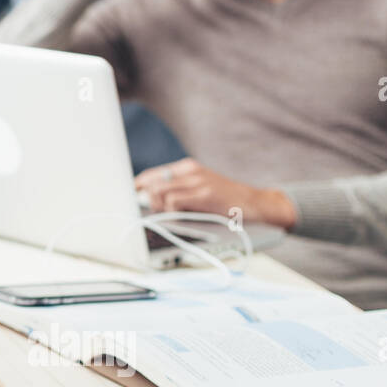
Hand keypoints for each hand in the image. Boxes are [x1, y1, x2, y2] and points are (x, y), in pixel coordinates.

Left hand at [135, 157, 296, 228]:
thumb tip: (147, 203)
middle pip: (150, 182)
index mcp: (187, 168)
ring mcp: (197, 181)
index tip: (128, 201)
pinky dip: (170, 211)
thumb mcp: (200, 191)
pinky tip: (178, 218)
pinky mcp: (205, 194)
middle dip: (144, 200)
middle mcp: (190, 170)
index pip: (150, 176)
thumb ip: (178, 192)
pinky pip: (174, 201)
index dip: (136, 189)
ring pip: (158, 191)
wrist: (258, 204)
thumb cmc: (227, 203)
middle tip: (151, 214)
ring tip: (166, 217)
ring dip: (157, 207)